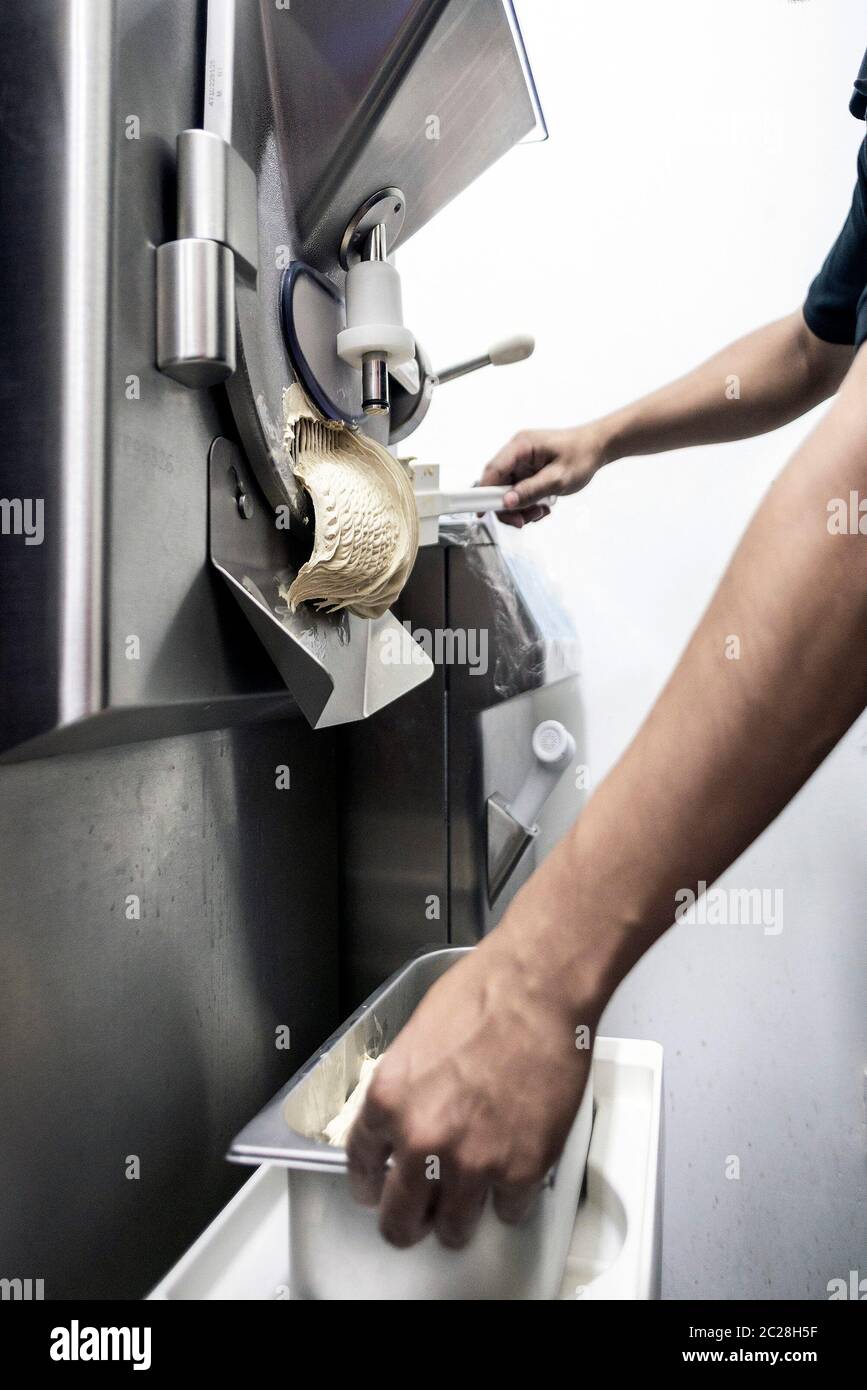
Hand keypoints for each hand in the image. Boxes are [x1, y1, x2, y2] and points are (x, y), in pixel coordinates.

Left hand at [346, 845, 603, 1249]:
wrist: (538, 987)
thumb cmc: (483, 994)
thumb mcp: (416, 1040)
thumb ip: (405, 1091)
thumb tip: (407, 1122)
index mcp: (387, 1102)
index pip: (360, 1167)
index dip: (369, 1185)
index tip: (378, 1190)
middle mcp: (422, 1140)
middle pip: (400, 1220)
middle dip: (408, 1222)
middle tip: (420, 1218)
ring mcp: (472, 1161)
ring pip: (454, 1230)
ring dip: (459, 1219)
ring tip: (470, 1202)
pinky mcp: (521, 1170)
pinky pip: (509, 1211)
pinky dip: (511, 1197)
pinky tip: (513, 1174)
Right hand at [479, 422, 610, 526]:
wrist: (597, 448)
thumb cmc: (582, 455)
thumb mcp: (558, 478)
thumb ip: (531, 490)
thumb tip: (507, 502)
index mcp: (522, 446)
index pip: (493, 470)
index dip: (483, 492)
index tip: (481, 512)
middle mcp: (517, 453)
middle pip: (497, 485)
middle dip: (508, 506)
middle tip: (522, 521)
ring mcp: (521, 463)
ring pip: (507, 492)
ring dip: (520, 508)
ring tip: (540, 511)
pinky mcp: (527, 472)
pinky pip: (518, 493)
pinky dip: (527, 504)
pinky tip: (543, 506)